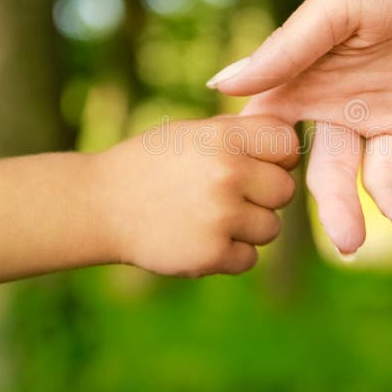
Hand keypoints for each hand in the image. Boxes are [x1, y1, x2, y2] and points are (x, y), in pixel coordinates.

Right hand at [93, 115, 298, 276]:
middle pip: (285, 191)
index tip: (260, 164)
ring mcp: (221, 217)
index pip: (287, 145)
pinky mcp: (210, 255)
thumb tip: (291, 145)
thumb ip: (240, 135)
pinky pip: (249, 258)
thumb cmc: (152, 163)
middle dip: (264, 196)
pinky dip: (229, 254)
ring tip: (210, 217)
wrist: (100, 205)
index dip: (278, 157)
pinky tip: (200, 238)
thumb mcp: (192, 132)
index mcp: (224, 136)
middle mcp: (227, 174)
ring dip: (247, 228)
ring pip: (270, 229)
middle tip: (230, 195)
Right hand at [208, 0, 391, 253]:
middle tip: (350, 244)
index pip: (276, 132)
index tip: (264, 201)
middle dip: (339, 208)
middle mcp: (349, 102)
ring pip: (384, 174)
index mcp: (314, 78)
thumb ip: (285, 53)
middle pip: (333, 169)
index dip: (268, 167)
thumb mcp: (337, 8)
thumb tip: (216, 86)